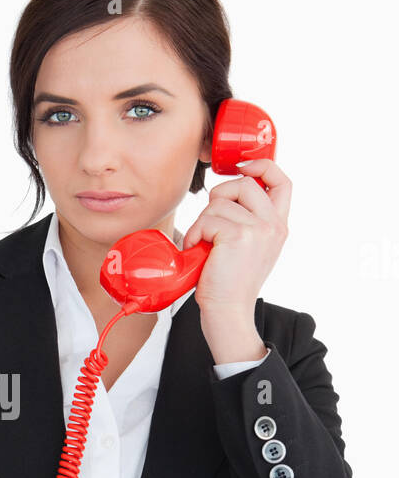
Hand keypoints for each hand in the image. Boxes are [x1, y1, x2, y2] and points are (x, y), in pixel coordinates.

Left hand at [182, 159, 290, 317]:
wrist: (229, 311)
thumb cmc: (230, 282)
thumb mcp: (251, 247)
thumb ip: (250, 219)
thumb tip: (231, 190)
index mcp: (278, 226)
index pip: (282, 181)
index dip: (262, 166)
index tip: (242, 168)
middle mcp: (273, 225)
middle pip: (244, 183)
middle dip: (219, 196)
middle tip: (211, 223)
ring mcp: (258, 229)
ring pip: (219, 201)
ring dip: (202, 222)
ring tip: (204, 244)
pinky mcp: (237, 235)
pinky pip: (207, 218)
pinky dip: (195, 233)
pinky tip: (198, 250)